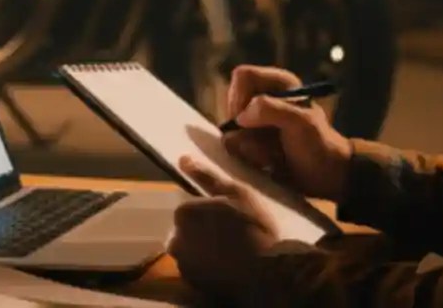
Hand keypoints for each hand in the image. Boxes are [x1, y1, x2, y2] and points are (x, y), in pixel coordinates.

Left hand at [169, 156, 277, 302]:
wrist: (267, 271)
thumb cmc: (252, 225)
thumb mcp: (235, 192)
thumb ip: (206, 176)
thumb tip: (182, 158)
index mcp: (183, 213)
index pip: (190, 207)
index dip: (210, 211)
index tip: (229, 216)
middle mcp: (175, 239)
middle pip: (188, 229)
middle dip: (203, 229)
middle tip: (231, 232)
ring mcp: (183, 263)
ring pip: (191, 249)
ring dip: (204, 247)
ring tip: (231, 249)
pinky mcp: (193, 282)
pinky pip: (197, 268)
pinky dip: (208, 265)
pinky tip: (228, 264)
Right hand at [222, 65, 352, 200]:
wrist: (326, 176)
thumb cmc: (318, 144)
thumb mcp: (300, 122)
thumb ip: (270, 110)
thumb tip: (240, 117)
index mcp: (277, 82)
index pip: (242, 76)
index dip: (241, 96)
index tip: (250, 119)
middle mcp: (263, 97)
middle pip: (232, 104)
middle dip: (245, 128)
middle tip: (266, 142)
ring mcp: (255, 121)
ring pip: (230, 129)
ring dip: (249, 147)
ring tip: (272, 155)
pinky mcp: (251, 141)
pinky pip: (234, 146)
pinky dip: (249, 157)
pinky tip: (268, 162)